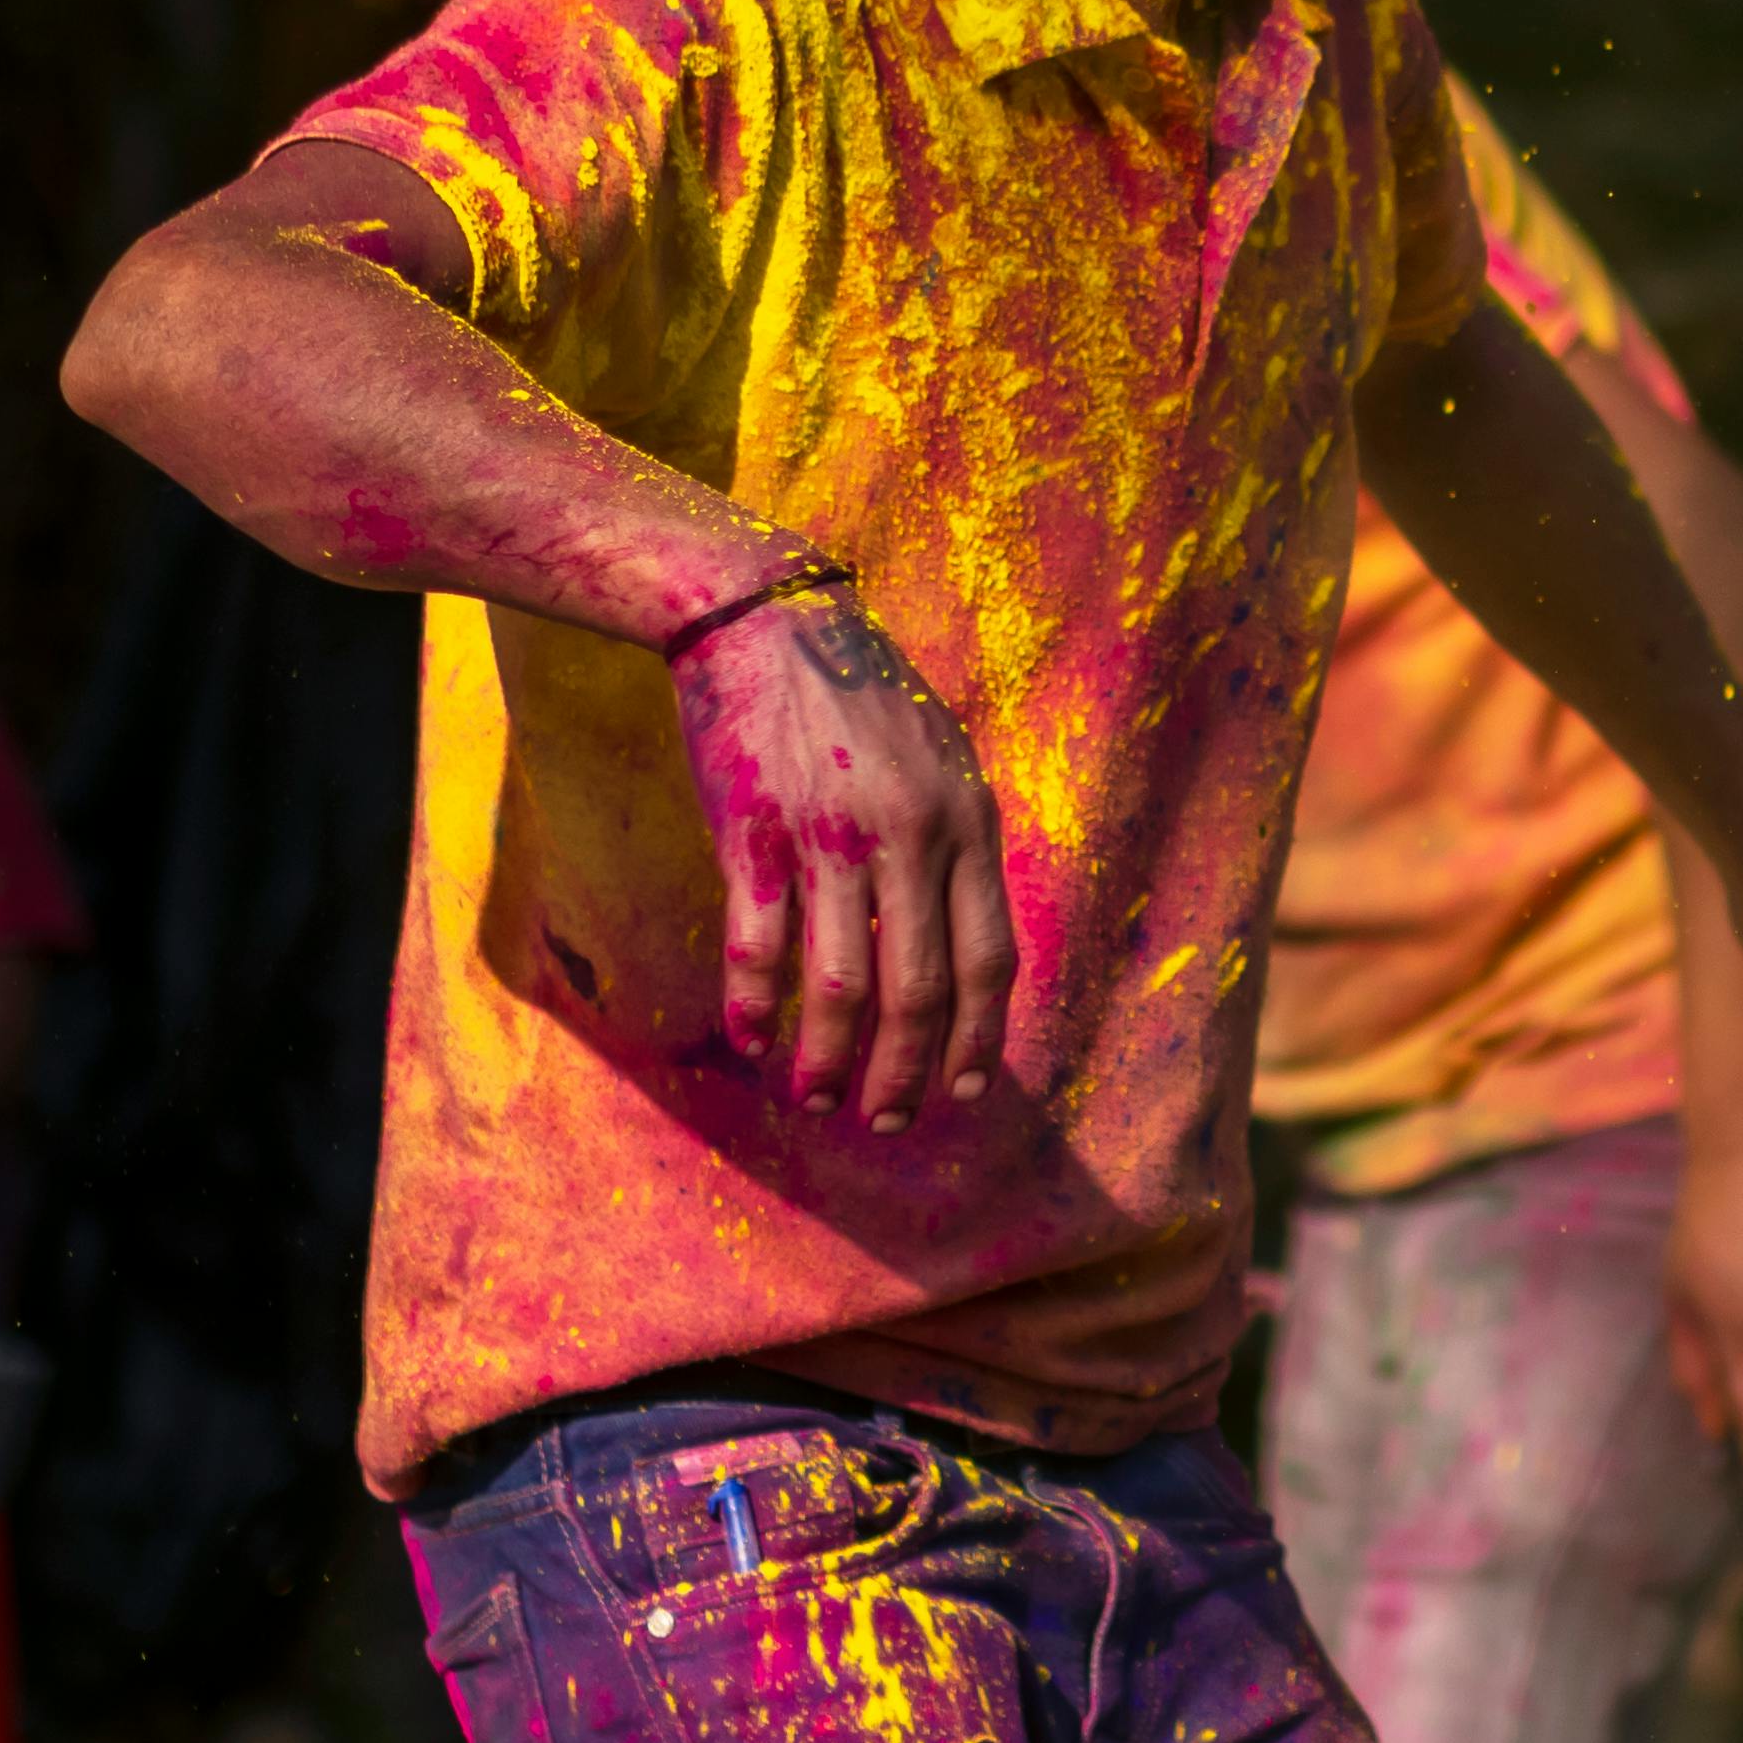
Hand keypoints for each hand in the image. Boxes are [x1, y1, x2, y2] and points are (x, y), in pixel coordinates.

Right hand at [671, 586, 1017, 1130]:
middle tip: (887, 1124)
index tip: (965, 1092)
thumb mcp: (938, 761)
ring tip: (820, 1100)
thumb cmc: (857, 698)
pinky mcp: (756, 832)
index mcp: (967, 820)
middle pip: (922, 988)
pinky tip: (752, 1040)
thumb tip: (962, 943)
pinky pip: (762, 945)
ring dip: (833, 1059)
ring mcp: (832, 835)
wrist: (768, 618)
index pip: (990, 958)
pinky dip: (757, 1006)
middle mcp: (912, 834)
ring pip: (845, 984)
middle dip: (907, 1072)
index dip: (978, 1037)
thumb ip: (955, 843)